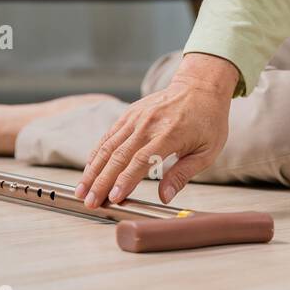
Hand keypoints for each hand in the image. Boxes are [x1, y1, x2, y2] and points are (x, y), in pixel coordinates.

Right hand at [75, 52, 237, 207]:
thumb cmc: (207, 121)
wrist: (199, 87)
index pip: (142, 161)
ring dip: (92, 170)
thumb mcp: (206, 151)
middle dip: (101, 182)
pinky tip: (89, 169)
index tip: (113, 198)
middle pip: (118, 156)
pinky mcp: (129, 114)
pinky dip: (96, 154)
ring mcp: (136, 118)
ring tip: (81, 191)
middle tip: (90, 202)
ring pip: (108, 146)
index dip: (125, 180)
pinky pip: (109, 136)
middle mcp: (148, 124)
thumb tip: (164, 197)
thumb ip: (183, 174)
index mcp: (170, 134)